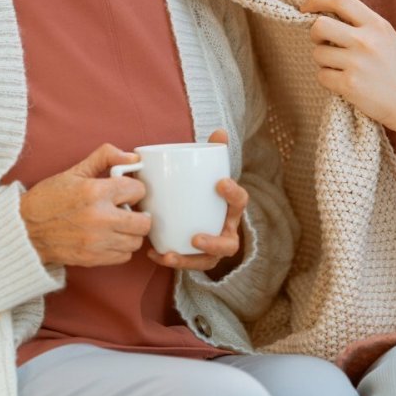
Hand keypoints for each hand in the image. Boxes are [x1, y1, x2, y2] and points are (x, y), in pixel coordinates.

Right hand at [19, 143, 150, 266]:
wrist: (23, 229)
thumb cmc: (49, 199)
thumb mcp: (75, 171)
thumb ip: (106, 157)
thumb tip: (133, 157)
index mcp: (96, 192)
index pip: (138, 190)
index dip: (134, 189)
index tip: (126, 191)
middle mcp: (100, 219)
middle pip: (144, 222)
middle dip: (139, 213)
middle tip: (128, 209)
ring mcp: (97, 242)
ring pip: (136, 241)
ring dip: (132, 232)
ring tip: (119, 224)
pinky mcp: (92, 259)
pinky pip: (123, 256)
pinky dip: (121, 247)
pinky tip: (111, 237)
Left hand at [148, 130, 248, 273]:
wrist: (197, 212)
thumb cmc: (205, 191)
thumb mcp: (209, 172)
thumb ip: (213, 152)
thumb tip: (220, 131)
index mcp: (231, 209)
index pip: (240, 202)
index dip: (233, 193)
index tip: (219, 182)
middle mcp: (226, 231)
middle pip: (229, 243)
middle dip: (214, 243)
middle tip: (196, 237)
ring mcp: (213, 249)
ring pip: (207, 261)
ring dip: (190, 260)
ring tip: (171, 254)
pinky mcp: (197, 258)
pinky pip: (187, 264)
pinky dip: (171, 260)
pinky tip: (155, 253)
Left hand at [301, 0, 395, 133]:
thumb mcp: (387, 38)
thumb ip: (362, 24)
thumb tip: (325, 13)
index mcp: (377, 25)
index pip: (340, 0)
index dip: (318, 0)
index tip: (306, 7)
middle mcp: (366, 41)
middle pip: (320, 25)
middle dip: (315, 34)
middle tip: (322, 43)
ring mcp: (357, 63)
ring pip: (317, 53)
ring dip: (323, 62)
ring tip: (342, 68)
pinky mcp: (350, 85)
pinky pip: (322, 76)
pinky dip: (328, 80)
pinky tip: (345, 83)